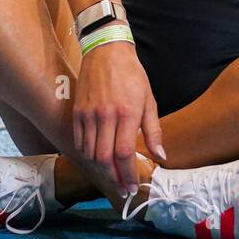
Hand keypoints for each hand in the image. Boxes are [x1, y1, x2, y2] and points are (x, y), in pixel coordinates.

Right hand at [72, 36, 165, 194]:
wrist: (106, 50)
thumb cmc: (132, 75)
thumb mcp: (149, 100)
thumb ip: (153, 131)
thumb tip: (160, 156)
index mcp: (126, 113)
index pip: (125, 153)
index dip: (129, 174)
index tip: (133, 186)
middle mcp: (105, 116)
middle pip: (104, 158)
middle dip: (114, 178)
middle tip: (122, 188)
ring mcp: (88, 114)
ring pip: (90, 153)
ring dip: (100, 170)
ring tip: (112, 176)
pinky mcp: (77, 111)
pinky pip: (79, 141)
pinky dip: (87, 155)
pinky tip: (97, 159)